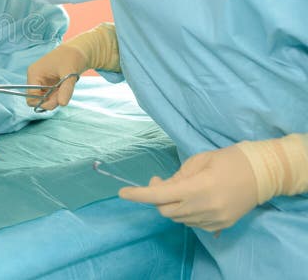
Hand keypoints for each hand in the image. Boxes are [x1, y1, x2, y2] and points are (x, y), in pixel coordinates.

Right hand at [26, 45, 84, 109]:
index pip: (31, 97)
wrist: (78, 52)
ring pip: (43, 99)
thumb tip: (62, 104)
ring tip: (65, 90)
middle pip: (36, 100)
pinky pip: (48, 96)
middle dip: (50, 101)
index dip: (44, 102)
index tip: (59, 100)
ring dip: (54, 99)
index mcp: (34, 74)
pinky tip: (64, 89)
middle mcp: (34, 78)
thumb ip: (66, 89)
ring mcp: (40, 81)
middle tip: (63, 95)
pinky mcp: (46, 83)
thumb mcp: (70, 73)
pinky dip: (56, 96)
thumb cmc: (72, 58)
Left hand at [119, 145, 257, 232]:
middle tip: (159, 182)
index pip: (160, 196)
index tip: (123, 193)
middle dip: (156, 198)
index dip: (139, 195)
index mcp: (198, 187)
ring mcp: (213, 219)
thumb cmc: (229, 160)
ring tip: (179, 188)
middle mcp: (205, 207)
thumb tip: (159, 189)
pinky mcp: (220, 225)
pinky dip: (184, 212)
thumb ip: (176, 177)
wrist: (263, 174)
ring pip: (178, 218)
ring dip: (171, 205)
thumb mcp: (199, 161)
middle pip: (165, 210)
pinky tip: (192, 199)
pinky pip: (192, 223)